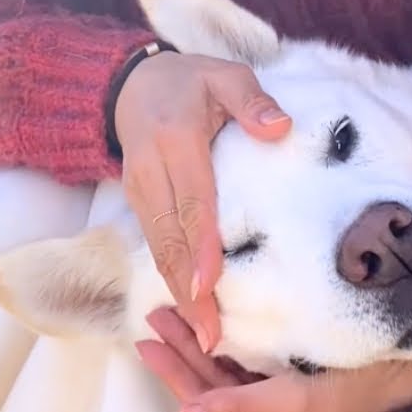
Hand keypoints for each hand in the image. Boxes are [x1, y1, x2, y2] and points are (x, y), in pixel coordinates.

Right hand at [115, 51, 291, 352]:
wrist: (132, 84)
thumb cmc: (191, 81)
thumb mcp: (225, 74)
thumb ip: (251, 100)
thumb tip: (279, 126)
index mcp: (176, 140)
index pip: (192, 200)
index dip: (200, 246)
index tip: (210, 286)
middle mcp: (150, 172)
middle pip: (170, 238)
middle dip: (188, 291)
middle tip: (210, 337)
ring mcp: (139, 190)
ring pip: (158, 249)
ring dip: (178, 295)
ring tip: (203, 337)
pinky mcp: (137, 202)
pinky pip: (154, 245)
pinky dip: (171, 279)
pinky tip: (189, 310)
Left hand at [135, 308, 411, 411]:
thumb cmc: (360, 384)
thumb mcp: (299, 402)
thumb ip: (239, 408)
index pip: (205, 402)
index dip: (175, 371)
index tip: (149, 339)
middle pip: (211, 383)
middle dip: (182, 350)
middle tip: (156, 313)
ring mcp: (282, 395)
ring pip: (226, 368)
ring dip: (199, 340)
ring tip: (173, 311)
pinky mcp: (297, 375)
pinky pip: (248, 360)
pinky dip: (226, 337)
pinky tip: (216, 317)